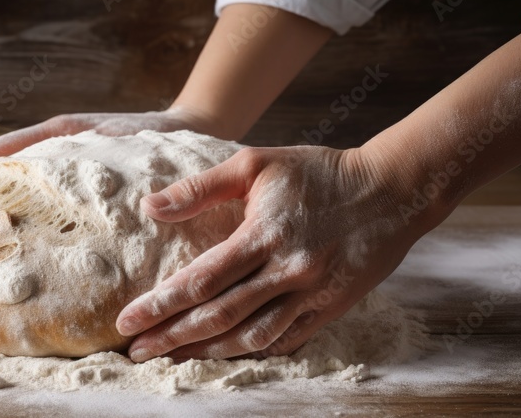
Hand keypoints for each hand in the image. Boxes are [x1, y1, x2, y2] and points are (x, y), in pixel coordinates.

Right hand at [0, 108, 222, 196]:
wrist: (192, 130)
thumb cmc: (161, 137)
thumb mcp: (135, 145)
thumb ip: (110, 158)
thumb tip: (83, 193)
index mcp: (65, 133)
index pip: (6, 148)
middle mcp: (57, 147)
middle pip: (1, 163)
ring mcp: (62, 164)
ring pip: (15, 179)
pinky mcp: (74, 181)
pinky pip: (38, 194)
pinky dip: (16, 208)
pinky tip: (3, 236)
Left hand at [115, 145, 442, 361]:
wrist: (394, 189)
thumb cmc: (319, 172)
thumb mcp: (256, 164)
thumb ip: (201, 187)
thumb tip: (149, 206)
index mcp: (264, 236)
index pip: (200, 280)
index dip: (159, 305)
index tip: (126, 321)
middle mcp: (287, 271)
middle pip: (218, 316)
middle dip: (171, 338)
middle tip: (135, 351)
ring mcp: (311, 295)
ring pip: (250, 337)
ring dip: (206, 352)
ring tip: (170, 358)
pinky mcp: (331, 307)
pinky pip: (285, 340)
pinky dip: (251, 350)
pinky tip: (223, 354)